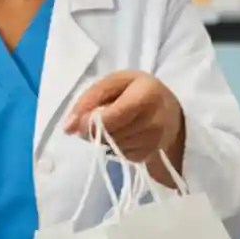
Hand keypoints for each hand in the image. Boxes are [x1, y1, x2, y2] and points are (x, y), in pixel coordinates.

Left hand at [64, 72, 184, 168]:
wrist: (170, 109)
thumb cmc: (137, 90)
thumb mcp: (114, 82)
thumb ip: (89, 100)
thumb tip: (68, 127)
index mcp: (147, 94)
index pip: (114, 116)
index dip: (92, 122)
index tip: (80, 122)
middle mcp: (154, 121)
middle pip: (109, 134)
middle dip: (96, 129)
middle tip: (98, 118)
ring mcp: (154, 141)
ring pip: (112, 146)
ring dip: (105, 138)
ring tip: (116, 123)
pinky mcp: (150, 155)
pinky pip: (119, 155)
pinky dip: (115, 146)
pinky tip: (125, 134)